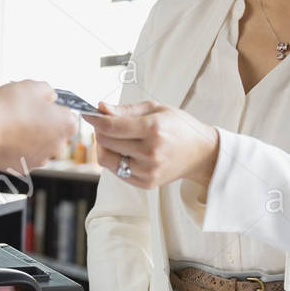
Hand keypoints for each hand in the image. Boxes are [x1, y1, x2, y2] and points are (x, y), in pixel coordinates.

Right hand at [0, 80, 77, 171]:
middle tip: (23, 113)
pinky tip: (5, 136)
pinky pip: (22, 156)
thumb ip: (49, 91)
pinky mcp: (22, 168)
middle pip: (54, 133)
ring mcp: (40, 160)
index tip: (39, 105)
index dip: (52, 108)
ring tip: (11, 123)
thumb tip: (50, 97)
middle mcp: (58, 146)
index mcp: (67, 125)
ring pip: (38, 145)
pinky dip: (16, 148)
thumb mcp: (34, 86)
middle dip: (42, 124)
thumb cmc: (8, 107)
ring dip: (29, 136)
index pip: (67, 115)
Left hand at [89, 101, 218, 189]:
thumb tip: (100, 107)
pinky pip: (117, 171)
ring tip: (114, 137)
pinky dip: (115, 159)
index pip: (112, 126)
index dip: (95, 119)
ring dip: (105, 146)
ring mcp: (148, 170)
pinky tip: (125, 150)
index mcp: (154, 129)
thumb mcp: (156, 109)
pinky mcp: (146, 183)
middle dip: (100, 130)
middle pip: (106, 142)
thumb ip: (126, 110)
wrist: (201, 153)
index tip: (88, 113)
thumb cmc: (179, 126)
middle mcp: (150, 152)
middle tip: (105, 123)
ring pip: (107, 159)